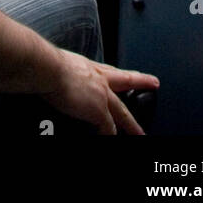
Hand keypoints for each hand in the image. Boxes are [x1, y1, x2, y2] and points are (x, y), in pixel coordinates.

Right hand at [42, 48, 158, 134]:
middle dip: (142, 82)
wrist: (48, 68)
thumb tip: (58, 82)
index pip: (111, 70)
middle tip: (154, 83)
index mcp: (89, 67)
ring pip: (123, 113)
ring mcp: (101, 94)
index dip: (121, 72)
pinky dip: (109, 135)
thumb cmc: (48, 64)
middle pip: (126, 81)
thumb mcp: (61, 65)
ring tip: (140, 134)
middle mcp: (98, 78)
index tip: (131, 72)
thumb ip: (66, 75)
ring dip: (132, 125)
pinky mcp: (99, 110)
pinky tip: (110, 138)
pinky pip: (109, 128)